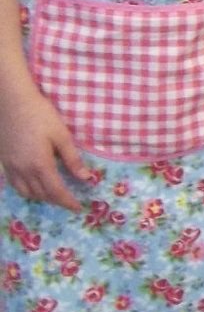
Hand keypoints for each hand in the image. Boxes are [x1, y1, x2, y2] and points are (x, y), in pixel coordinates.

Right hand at [0, 84, 90, 211]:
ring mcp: (11, 167)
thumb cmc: (41, 116)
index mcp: (40, 165)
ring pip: (26, 192)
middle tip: (70, 201)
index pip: (56, 192)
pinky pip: (15, 184)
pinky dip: (26, 190)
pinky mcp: (5, 162)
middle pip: (41, 194)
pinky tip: (34, 185)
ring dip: (41, 197)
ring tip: (55, 195)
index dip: (68, 202)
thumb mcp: (62, 136)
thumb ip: (73, 160)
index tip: (79, 208)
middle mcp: (23, 170)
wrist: (13, 103)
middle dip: (56, 201)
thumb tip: (86, 178)